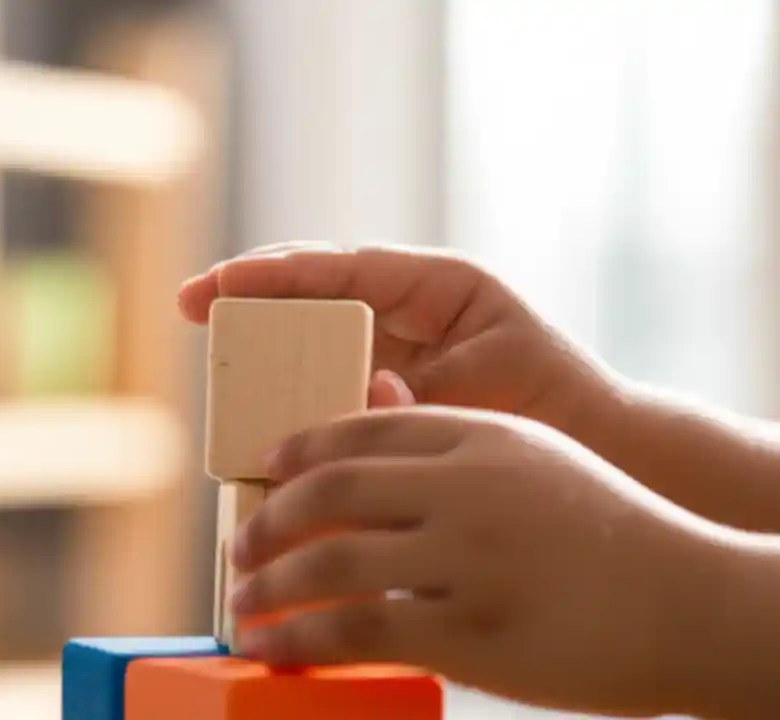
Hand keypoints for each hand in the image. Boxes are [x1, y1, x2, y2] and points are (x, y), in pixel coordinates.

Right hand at [178, 243, 622, 437]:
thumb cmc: (548, 400)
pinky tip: (256, 406)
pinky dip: (290, 389)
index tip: (221, 282)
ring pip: (310, 330)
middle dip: (253, 292)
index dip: (277, 271)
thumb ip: (421, 390)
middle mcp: (402, 307)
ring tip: (214, 352)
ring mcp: (387, 344)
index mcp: (434, 284)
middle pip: (313, 287)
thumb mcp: (486, 385)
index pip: (341, 266)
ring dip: (264, 340)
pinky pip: (324, 378)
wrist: (586, 443)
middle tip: (193, 303)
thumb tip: (369, 391)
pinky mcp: (380, 384)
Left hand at [229, 406, 723, 717]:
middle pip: (330, 488)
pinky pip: (360, 630)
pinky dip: (303, 639)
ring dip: (270, 587)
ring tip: (242, 607)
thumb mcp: (539, 465)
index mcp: (482, 436)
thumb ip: (461, 458)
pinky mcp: (472, 630)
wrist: (699, 602)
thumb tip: (373, 471)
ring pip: (331, 561)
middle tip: (240, 548)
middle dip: (269, 519)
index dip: (299, 451)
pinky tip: (276, 650)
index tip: (267, 473)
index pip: (362, 429)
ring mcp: (468, 557)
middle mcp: (467, 485)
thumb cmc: (615, 535)